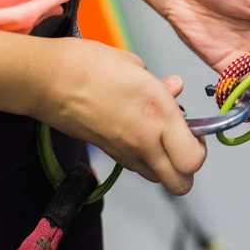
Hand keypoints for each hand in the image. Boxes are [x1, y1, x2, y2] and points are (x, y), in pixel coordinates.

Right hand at [37, 38, 205, 194]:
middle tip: (183, 144)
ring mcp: (125, 153)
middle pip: (181, 184)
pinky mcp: (108, 155)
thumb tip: (173, 89)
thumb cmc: (92, 65)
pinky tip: (136, 133)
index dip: (200, 150)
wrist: (49, 80)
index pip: (194, 160)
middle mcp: (145, 142)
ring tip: (158, 136)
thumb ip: (161, 86)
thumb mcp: (136, 66)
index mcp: (159, 116)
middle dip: (188, 169)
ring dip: (165, 165)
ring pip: (158, 178)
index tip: (196, 131)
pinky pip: (137, 167)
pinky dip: (144, 158)